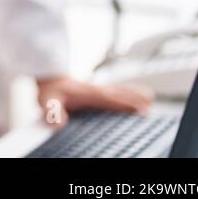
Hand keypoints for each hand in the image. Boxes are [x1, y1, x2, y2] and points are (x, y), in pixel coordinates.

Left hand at [36, 74, 153, 126]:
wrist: (48, 75)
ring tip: (149, 97)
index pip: (111, 99)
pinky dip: (128, 92)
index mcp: (89, 93)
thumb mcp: (47, 100)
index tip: (140, 108)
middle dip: (135, 98)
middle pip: (120, 93)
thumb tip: (58, 123)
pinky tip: (134, 95)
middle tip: (150, 102)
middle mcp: (97, 90)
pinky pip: (116, 91)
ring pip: (120, 90)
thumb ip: (52, 111)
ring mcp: (98, 89)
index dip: (126, 103)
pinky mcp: (97, 91)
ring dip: (134, 93)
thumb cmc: (50, 89)